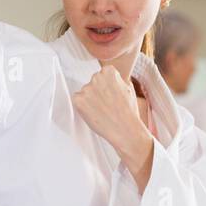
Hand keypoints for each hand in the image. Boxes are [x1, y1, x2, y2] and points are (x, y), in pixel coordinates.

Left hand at [72, 66, 153, 188]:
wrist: (127, 133)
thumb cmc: (130, 116)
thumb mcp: (127, 92)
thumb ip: (115, 82)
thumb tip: (105, 76)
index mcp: (110, 72)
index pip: (98, 76)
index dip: (103, 92)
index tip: (111, 103)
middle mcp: (98, 77)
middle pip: (88, 86)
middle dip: (95, 98)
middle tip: (107, 111)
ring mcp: (88, 89)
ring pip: (82, 96)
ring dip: (88, 106)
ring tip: (103, 116)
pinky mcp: (79, 101)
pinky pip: (76, 104)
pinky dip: (82, 113)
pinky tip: (95, 118)